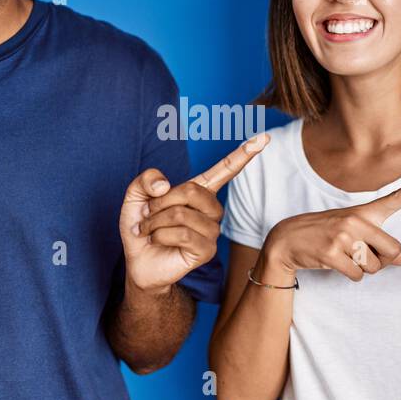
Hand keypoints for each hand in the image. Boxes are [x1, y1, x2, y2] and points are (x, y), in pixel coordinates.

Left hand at [121, 134, 270, 291]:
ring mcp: (211, 231)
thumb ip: (146, 179)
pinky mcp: (206, 251)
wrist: (138, 261)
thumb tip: (166, 184)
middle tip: (148, 213)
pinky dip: (160, 235)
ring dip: (156, 221)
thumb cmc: (142, 227)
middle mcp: (210, 210)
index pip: (225, 170)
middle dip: (161, 201)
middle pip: (192, 191)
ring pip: (183, 214)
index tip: (264, 138)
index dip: (244, 154)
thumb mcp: (136, 196)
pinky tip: (156, 240)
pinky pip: (183, 234)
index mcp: (199, 192)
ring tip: (149, 229)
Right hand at [257, 168, 400, 282]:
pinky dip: (351, 275)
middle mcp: (355, 221)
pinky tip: (336, 264)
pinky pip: (357, 275)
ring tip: (345, 257)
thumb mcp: (349, 229)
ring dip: (363, 269)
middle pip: (392, 250)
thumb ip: (377, 240)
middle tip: (365, 256)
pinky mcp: (331, 254)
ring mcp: (342, 237)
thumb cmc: (324, 234)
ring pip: (373, 266)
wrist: (287, 239)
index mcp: (362, 212)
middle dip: (383, 261)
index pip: (394, 199)